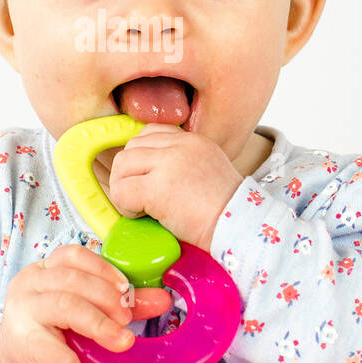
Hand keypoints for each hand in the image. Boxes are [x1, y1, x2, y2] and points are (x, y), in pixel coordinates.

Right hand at [0, 244, 172, 362]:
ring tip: (122, 341)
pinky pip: (54, 351)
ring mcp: (20, 314)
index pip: (73, 255)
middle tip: (127, 319)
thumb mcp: (88, 312)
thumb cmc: (57, 335)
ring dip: (100, 325)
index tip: (126, 289)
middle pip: (72, 281)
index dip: (103, 270)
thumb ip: (121, 303)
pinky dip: (73, 361)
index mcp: (43, 270)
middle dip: (107, 299)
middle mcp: (28, 285)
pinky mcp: (21, 346)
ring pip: (65, 307)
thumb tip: (163, 299)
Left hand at [99, 124, 243, 255]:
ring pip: (121, 165)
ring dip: (125, 189)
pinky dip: (125, 207)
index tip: (146, 178)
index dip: (141, 157)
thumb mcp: (207, 172)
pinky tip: (145, 216)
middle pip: (131, 147)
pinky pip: (121, 191)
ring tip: (144, 208)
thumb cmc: (225, 212)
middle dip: (129, 174)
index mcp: (193, 140)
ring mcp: (169, 163)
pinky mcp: (157, 187)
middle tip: (142, 197)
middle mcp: (181, 146)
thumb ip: (180, 164)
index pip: (150, 133)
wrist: (241, 229)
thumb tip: (145, 174)